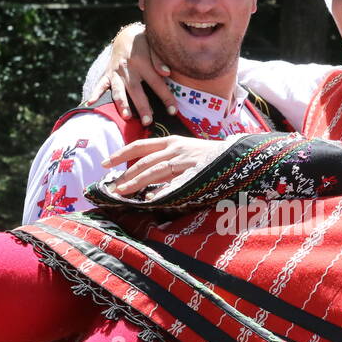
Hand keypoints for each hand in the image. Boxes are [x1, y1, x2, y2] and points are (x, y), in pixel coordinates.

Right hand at [87, 23, 177, 125]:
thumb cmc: (145, 43)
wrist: (126, 35)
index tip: (173, 112)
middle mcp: (128, 68)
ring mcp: (116, 72)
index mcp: (142, 62)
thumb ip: (160, 59)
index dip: (166, 98)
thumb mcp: (154, 45)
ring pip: (118, 89)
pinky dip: (95, 93)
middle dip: (142, 106)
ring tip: (127, 116)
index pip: (157, 83)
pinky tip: (90, 103)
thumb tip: (166, 73)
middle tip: (147, 122)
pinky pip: (100, 84)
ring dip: (122, 103)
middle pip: (136, 90)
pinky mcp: (107, 74)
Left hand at [101, 136, 224, 195]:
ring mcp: (184, 159)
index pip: (139, 146)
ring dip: (136, 182)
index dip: (121, 154)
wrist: (235, 156)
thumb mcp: (185, 151)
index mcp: (171, 141)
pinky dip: (162, 192)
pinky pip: (174, 183)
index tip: (106, 163)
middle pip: (143, 161)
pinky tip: (152, 200)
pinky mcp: (193, 172)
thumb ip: (166, 160)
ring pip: (154, 170)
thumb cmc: (208, 157)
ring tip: (122, 192)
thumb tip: (144, 174)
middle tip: (112, 186)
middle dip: (125, 174)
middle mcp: (175, 147)